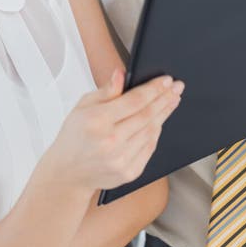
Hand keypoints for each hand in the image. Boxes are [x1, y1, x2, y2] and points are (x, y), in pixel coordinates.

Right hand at [50, 69, 183, 190]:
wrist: (68, 173)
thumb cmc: (74, 136)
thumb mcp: (83, 106)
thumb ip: (106, 91)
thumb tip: (122, 74)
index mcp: (97, 121)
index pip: (134, 101)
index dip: (154, 89)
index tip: (167, 80)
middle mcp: (110, 141)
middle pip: (147, 115)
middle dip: (165, 98)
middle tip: (177, 87)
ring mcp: (120, 159)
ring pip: (151, 131)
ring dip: (164, 114)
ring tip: (172, 100)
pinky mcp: (129, 172)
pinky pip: (150, 148)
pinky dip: (157, 133)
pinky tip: (161, 120)